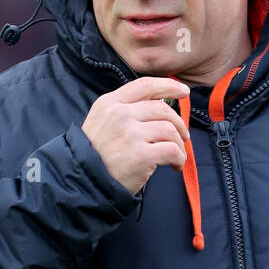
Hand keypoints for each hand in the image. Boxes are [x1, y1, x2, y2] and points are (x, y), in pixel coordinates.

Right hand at [82, 76, 190, 194]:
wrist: (84, 183)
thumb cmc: (96, 156)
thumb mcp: (101, 123)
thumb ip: (124, 110)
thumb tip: (161, 103)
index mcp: (110, 103)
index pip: (145, 85)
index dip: (168, 86)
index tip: (183, 91)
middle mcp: (120, 114)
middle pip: (162, 109)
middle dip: (178, 123)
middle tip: (183, 136)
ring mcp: (131, 134)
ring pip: (170, 130)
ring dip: (179, 144)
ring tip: (177, 155)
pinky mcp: (141, 155)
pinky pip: (172, 150)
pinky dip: (179, 158)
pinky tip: (175, 165)